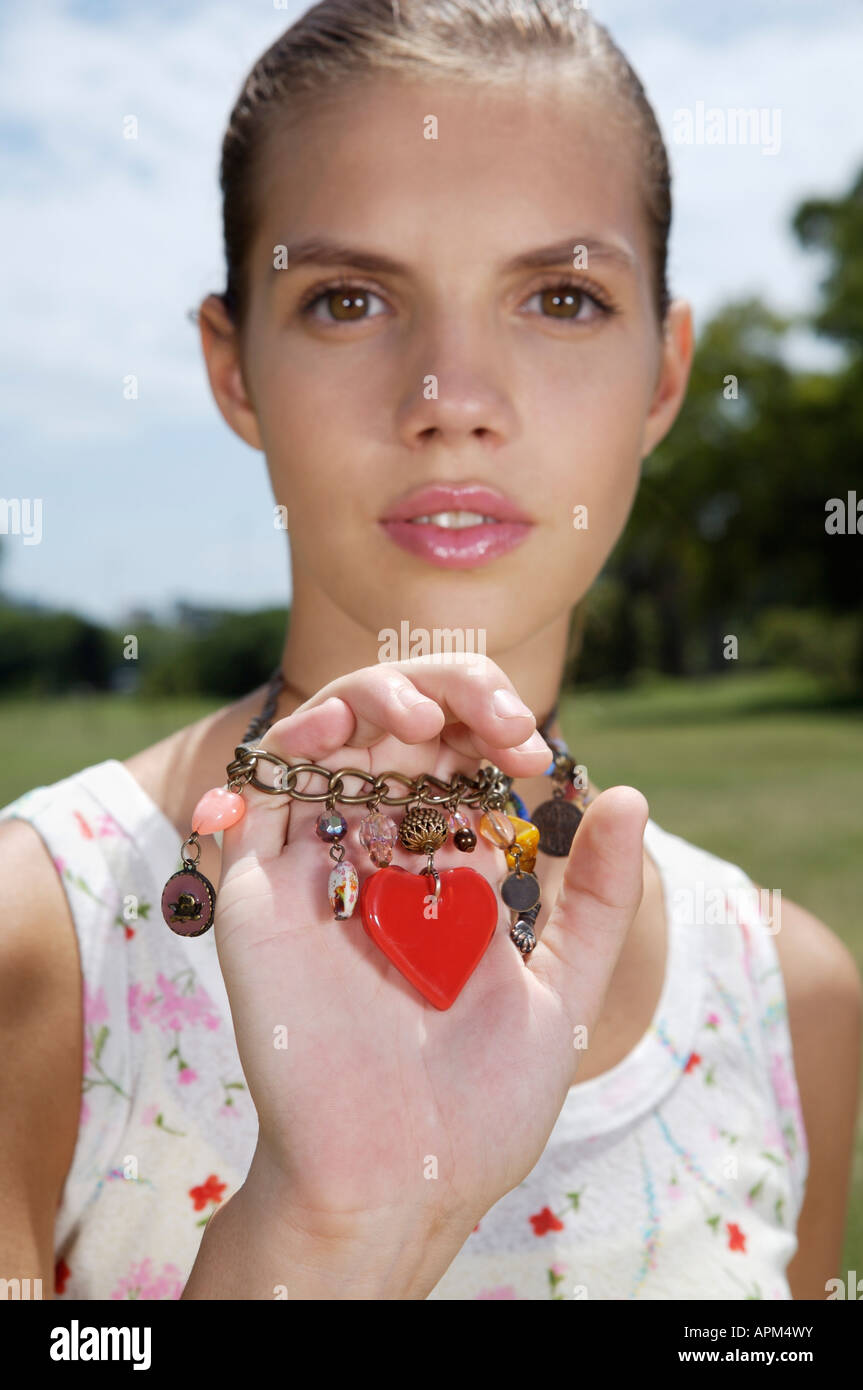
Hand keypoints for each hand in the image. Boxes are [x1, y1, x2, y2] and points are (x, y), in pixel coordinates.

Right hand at [213, 655, 648, 1260]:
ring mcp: (318, 869)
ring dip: (369, 699)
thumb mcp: (567, 991)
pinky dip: (288, 744)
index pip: (460, 760)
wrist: (398, 1177)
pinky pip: (256, 794)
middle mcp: (379, 860)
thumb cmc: (483, 1103)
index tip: (533, 751)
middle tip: (495, 720)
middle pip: (397, 733)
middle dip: (445, 696)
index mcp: (446, 875)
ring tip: (418, 711)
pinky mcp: (259, 890)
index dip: (492, 728)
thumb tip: (624, 790)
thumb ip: (597, 899)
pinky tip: (333, 732)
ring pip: (328, 743)